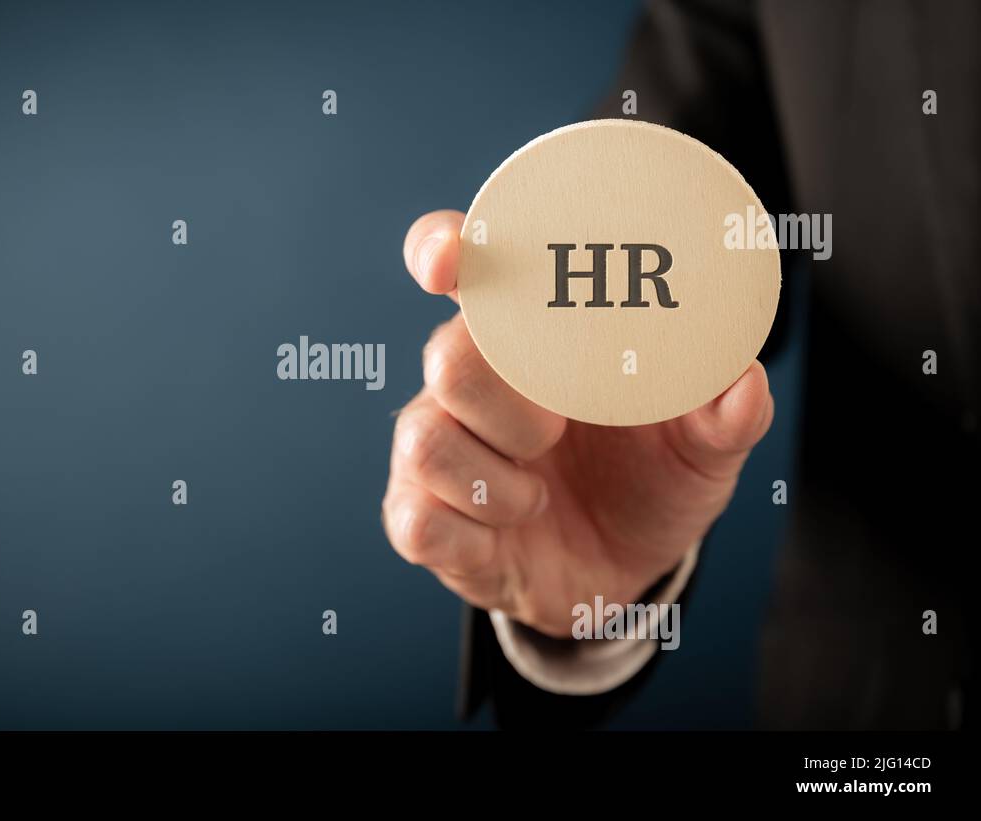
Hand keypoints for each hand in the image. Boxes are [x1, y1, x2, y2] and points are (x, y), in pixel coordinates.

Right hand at [382, 210, 774, 636]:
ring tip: (538, 496)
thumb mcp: (700, 450)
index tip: (451, 258)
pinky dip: (470, 532)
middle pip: (448, 357)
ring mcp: (439, 452)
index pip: (462, 269)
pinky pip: (416, 520)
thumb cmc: (649, 481)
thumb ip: (722, 414)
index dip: (440, 248)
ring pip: (427, 439)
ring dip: (496, 479)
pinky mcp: (424, 519)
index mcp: (528, 339)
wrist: (625, 571)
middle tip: (559, 431)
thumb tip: (745, 380)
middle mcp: (469, 385)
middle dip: (512, 403)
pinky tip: (506, 531)